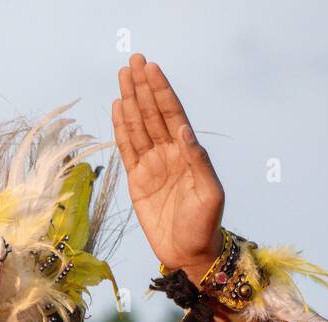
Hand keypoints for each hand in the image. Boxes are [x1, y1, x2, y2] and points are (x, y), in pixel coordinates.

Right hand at [112, 53, 223, 281]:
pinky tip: (119, 109)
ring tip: (123, 77)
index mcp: (188, 153)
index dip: (161, 91)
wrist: (190, 253)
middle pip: (153, 114)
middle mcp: (169, 154)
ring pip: (139, 127)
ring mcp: (152, 166)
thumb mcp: (209, 193)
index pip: (172, 114)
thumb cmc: (205, 225)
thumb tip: (183, 131)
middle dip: (143, 88)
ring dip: (131, 102)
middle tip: (134, 61)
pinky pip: (127, 150)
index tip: (151, 68)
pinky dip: (122, 129)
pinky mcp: (138, 181)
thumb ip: (197, 160)